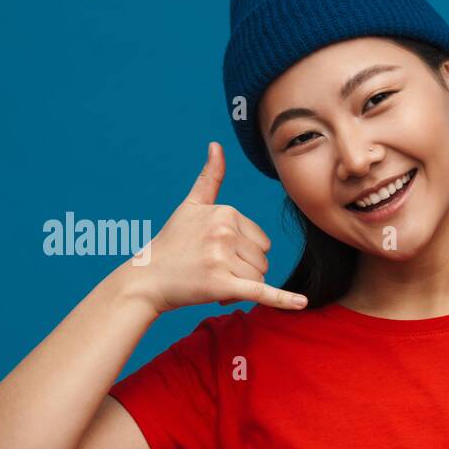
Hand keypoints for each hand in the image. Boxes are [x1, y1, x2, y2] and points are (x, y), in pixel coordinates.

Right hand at [129, 142, 307, 313]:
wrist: (146, 279)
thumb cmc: (172, 243)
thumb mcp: (191, 205)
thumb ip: (209, 177)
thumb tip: (216, 145)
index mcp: (225, 212)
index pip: (262, 241)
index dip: (244, 253)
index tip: (216, 253)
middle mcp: (225, 231)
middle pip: (263, 259)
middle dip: (244, 270)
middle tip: (212, 269)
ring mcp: (222, 258)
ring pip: (259, 277)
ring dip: (242, 285)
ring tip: (212, 280)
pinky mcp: (221, 284)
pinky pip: (261, 291)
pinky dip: (282, 299)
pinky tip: (302, 303)